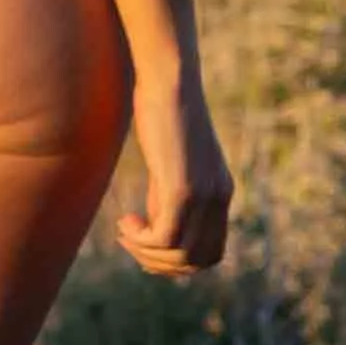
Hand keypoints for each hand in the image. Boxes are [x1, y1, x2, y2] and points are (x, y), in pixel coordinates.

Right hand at [112, 78, 230, 284]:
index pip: (211, 254)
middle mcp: (219, 198)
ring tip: (124, 231)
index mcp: (221, 193)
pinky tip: (124, 221)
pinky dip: (140, 239)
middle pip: (197, 261)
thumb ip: (169, 197)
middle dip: (160, 264)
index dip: (179, 263)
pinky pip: (164, 237)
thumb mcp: (171, 164)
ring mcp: (204, 195)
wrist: (170, 80)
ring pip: (179, 254)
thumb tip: (158, 233)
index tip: (147, 245)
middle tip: (131, 242)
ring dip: (145, 252)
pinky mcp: (183, 189)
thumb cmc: (164, 113)